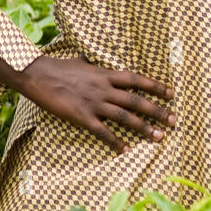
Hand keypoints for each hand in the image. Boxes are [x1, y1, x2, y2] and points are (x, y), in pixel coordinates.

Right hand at [18, 55, 174, 151]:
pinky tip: (126, 150)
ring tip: (159, 137)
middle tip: (174, 120)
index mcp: (105, 74)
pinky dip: (115, 141)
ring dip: (144, 128)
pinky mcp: (81, 116)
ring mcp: (94, 103)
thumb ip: (93, 65)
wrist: (36, 74)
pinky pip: (102, 131)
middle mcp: (104, 88)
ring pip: (125, 117)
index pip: (137, 79)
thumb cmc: (57, 67)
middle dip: (157, 111)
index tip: (171, 93)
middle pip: (137, 100)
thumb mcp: (81, 61)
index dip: (156, 86)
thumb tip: (93, 60)